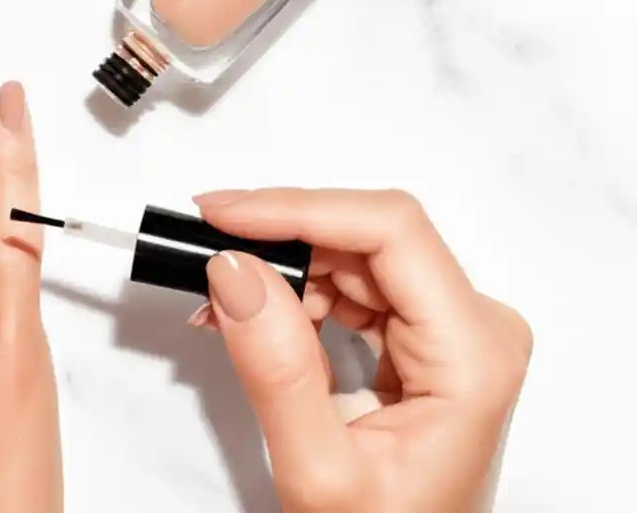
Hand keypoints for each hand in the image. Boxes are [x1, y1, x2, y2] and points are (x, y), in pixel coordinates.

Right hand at [190, 189, 531, 511]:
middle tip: (201, 255)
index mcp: (473, 355)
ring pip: (356, 256)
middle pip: (370, 238)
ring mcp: (454, 331)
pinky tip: (254, 318)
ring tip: (219, 306)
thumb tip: (233, 270)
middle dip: (279, 239)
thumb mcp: (320, 471)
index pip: (390, 232)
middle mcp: (477, 329)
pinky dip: (295, 294)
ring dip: (280, 269)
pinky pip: (355, 287)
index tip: (221, 214)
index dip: (298, 208)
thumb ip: (277, 370)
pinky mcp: (426, 339)